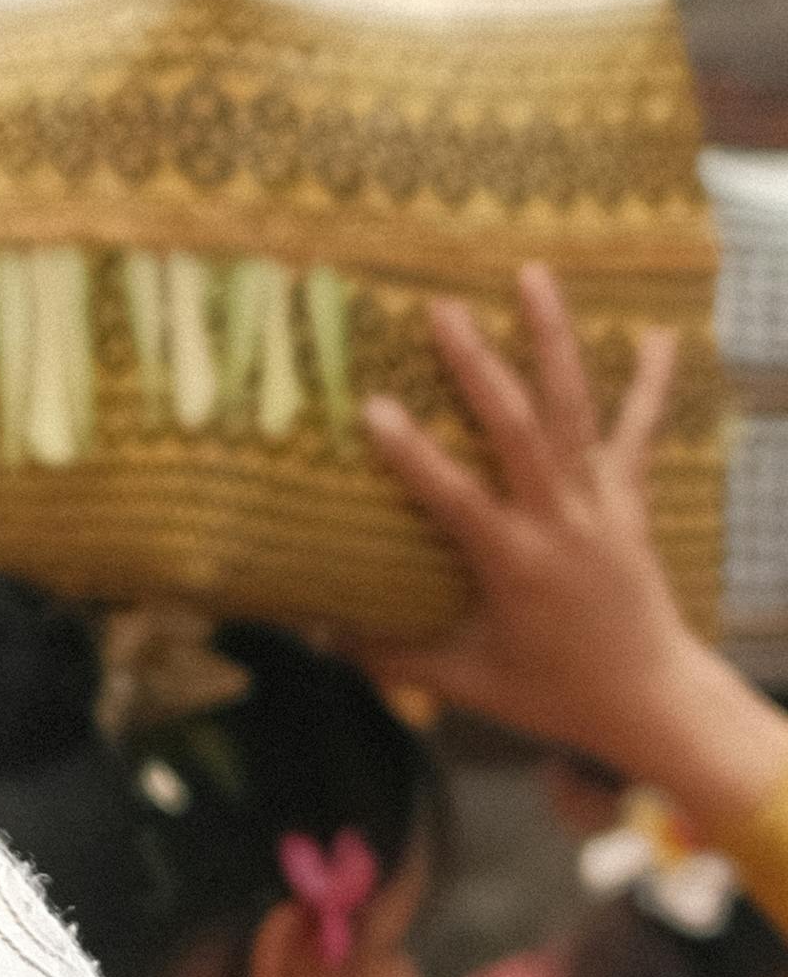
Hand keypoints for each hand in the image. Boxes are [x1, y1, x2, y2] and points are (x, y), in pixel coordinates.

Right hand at [360, 272, 786, 837]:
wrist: (655, 699)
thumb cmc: (556, 692)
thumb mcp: (469, 681)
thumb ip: (393, 655)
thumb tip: (318, 636)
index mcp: (514, 562)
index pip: (456, 498)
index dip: (413, 453)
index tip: (372, 405)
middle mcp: (559, 521)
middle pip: (517, 430)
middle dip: (480, 367)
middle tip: (444, 309)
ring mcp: (600, 504)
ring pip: (575, 411)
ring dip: (554, 341)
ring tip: (533, 277)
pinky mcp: (629, 502)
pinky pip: (638, 434)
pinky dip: (650, 384)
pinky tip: (658, 336)